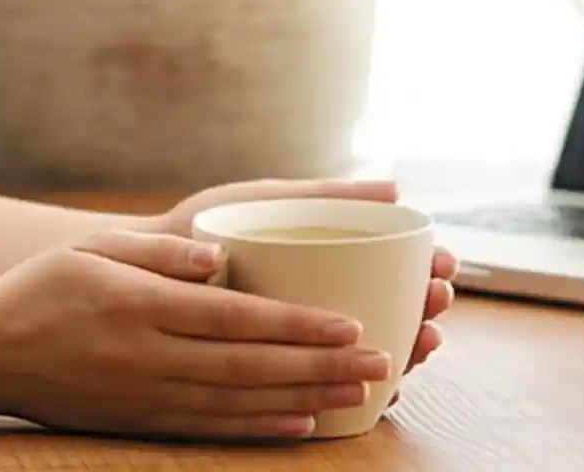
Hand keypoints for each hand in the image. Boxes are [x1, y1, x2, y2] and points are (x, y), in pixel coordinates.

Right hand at [0, 229, 393, 439]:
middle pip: (250, 367)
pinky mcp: (139, 420)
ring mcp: (145, 395)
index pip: (235, 318)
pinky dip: (259, 430)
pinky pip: (209, 429)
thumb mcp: (93, 247)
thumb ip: (160, 251)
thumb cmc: (42, 287)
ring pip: (238, 403)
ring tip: (357, 393)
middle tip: (379, 362)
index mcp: (140, 305)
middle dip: (319, 366)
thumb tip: (221, 257)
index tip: (348, 323)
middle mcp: (148, 356)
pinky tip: (300, 425)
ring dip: (303, 399)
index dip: (296, 325)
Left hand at [148, 179, 459, 396]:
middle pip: (393, 312)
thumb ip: (323, 194)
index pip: (394, 270)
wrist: (137, 268)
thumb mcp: (265, 202)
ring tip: (423, 341)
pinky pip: (328, 389)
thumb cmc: (203, 228)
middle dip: (425, 309)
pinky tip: (383, 394)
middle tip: (439, 302)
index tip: (446, 266)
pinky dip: (362, 393)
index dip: (428, 270)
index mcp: (326, 262)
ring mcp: (303, 342)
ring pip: (370, 353)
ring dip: (406, 349)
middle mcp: (324, 303)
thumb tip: (395, 189)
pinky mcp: (277, 374)